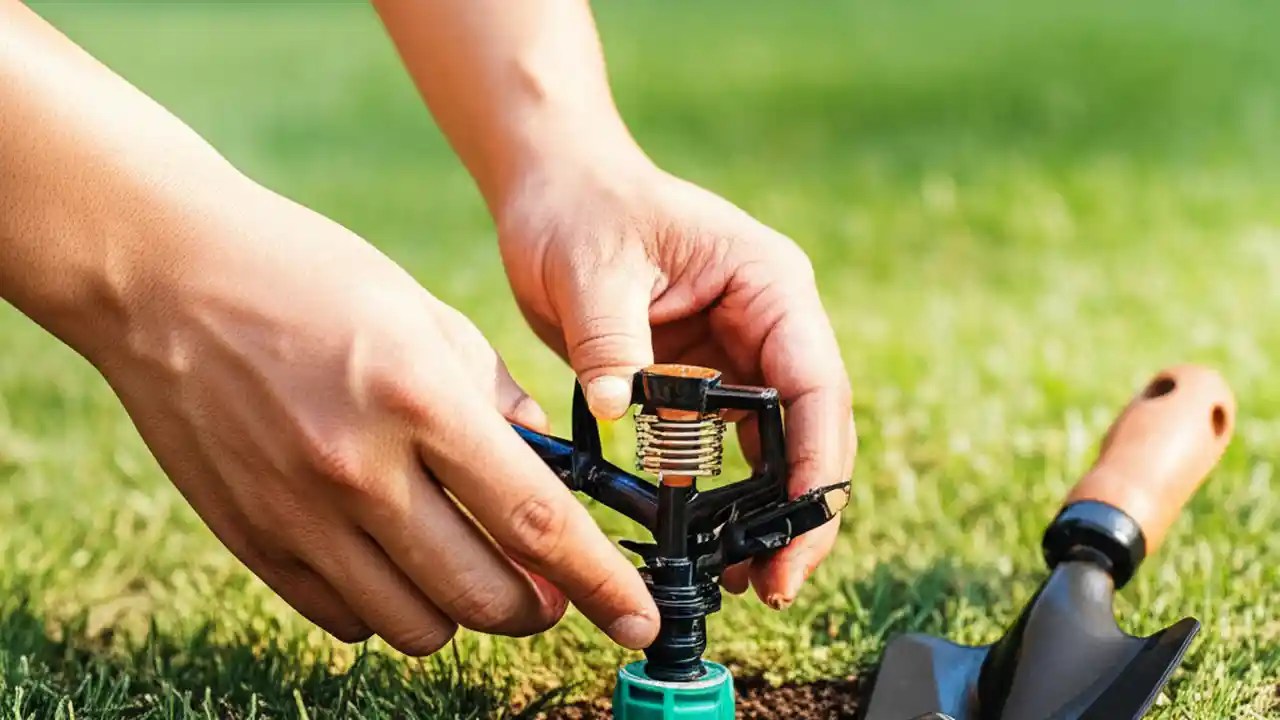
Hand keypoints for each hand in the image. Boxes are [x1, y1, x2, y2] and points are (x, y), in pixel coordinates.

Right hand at [86, 182, 660, 652]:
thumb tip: (555, 477)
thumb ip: (499, 405)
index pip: (537, 521)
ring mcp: (299, 514)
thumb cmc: (309, 280)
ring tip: (469, 565)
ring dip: (465, 612)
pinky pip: (347, 619)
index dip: (601, 584)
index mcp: (420, 400)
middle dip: (540, 607)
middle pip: (484, 595)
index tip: (637, 620)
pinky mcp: (252, 539)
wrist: (166, 277)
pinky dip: (390, 608)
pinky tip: (396, 559)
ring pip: (418, 627)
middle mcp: (360, 470)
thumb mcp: (428, 317)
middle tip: (551, 587)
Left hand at [496, 157, 855, 607]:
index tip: (797, 536)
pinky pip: (727, 442)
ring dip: (765, 511)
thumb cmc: (580, 209)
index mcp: (767, 284)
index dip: (814, 466)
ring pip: (776, 445)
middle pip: (810, 428)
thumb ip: (612, 342)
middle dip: (800, 508)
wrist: (554, 189)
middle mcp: (770, 320)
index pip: (813, 385)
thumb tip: (619, 413)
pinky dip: (722, 491)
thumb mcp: (592, 270)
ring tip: (744, 578)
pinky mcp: (704, 374)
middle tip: (775, 584)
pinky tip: (708, 536)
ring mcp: (741, 348)